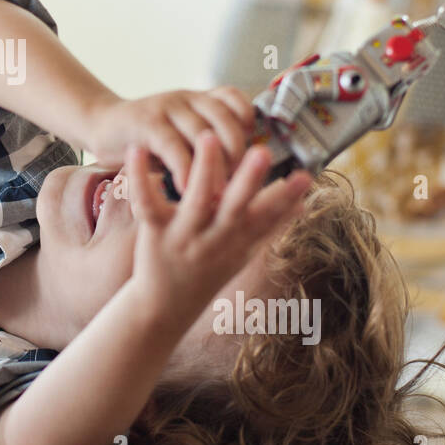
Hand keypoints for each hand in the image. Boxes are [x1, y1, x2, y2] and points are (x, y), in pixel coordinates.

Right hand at [83, 87, 255, 194]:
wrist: (101, 125)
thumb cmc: (147, 137)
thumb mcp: (180, 132)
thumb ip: (205, 141)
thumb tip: (242, 171)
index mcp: (198, 98)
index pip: (233, 98)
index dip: (247, 121)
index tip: (248, 150)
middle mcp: (186, 98)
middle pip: (224, 119)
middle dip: (236, 153)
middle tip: (240, 183)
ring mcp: (165, 107)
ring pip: (201, 134)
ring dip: (213, 168)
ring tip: (219, 195)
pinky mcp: (145, 122)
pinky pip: (172, 145)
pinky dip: (184, 169)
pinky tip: (187, 190)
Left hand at [124, 138, 310, 319]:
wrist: (164, 309)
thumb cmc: (207, 273)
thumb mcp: (244, 252)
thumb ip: (272, 225)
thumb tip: (304, 204)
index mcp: (238, 241)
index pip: (267, 217)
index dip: (287, 198)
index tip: (307, 176)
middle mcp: (214, 239)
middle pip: (234, 209)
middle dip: (249, 181)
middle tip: (263, 152)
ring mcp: (183, 236)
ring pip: (196, 201)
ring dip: (204, 169)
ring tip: (208, 136)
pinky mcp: (154, 233)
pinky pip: (147, 203)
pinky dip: (140, 178)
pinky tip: (137, 151)